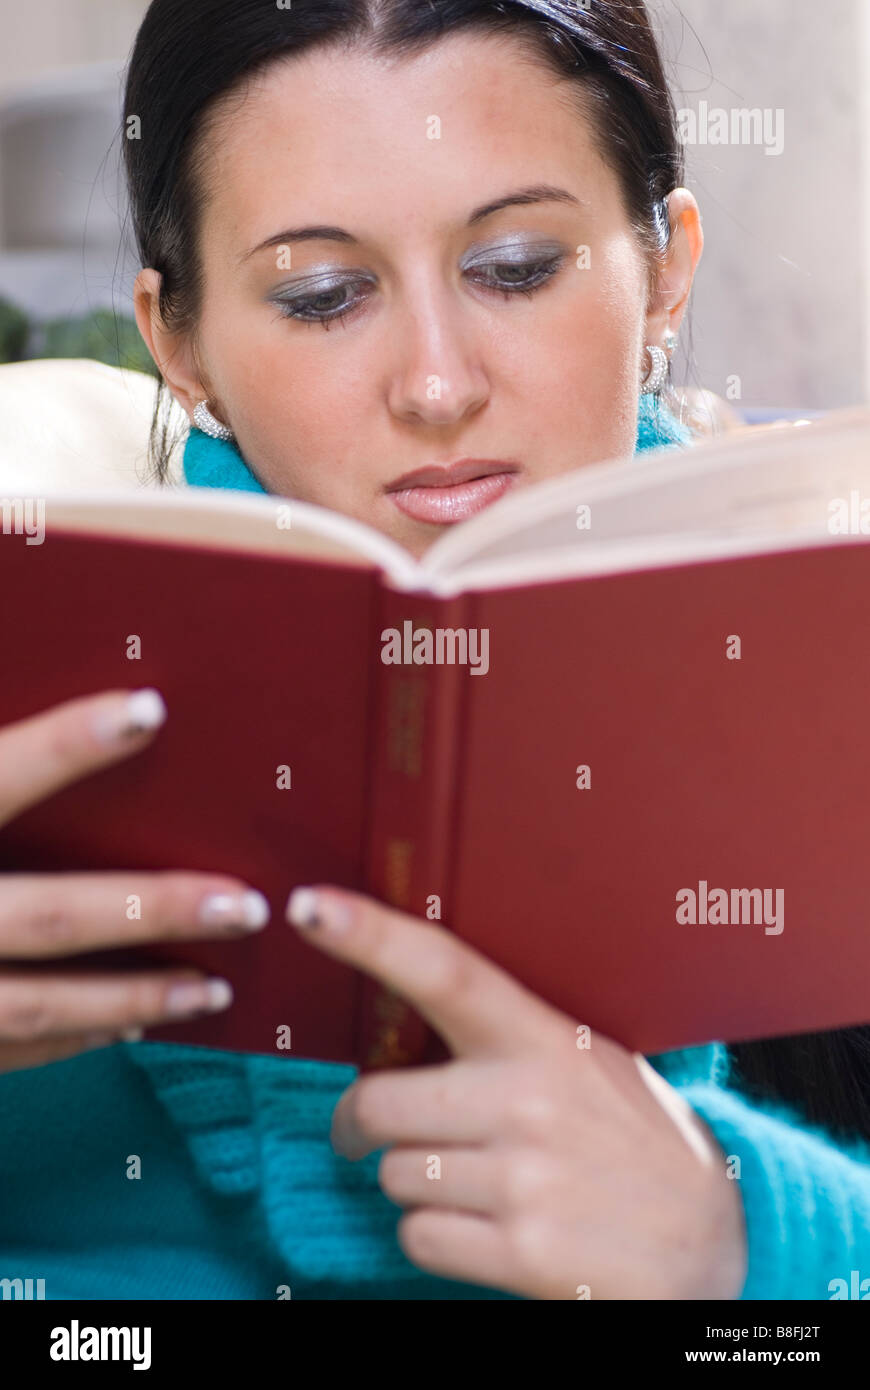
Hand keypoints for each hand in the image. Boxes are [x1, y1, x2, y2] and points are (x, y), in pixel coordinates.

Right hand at [0, 688, 270, 1073]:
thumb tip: (114, 718)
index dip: (67, 745)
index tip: (153, 711)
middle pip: (48, 914)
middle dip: (152, 910)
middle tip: (246, 904)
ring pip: (39, 1003)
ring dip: (135, 996)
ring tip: (216, 990)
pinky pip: (16, 1046)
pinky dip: (78, 1035)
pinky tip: (135, 1022)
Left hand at [286, 885, 747, 1300]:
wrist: (716, 1245)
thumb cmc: (633, 1139)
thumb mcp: (584, 1060)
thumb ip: (503, 1042)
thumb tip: (398, 1026)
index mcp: (542, 1037)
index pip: (443, 970)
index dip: (370, 934)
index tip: (310, 907)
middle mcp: (528, 1100)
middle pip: (377, 1102)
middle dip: (365, 1124)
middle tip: (376, 1130)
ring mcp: (525, 1179)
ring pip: (394, 1175)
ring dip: (415, 1183)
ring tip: (479, 1182)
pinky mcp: (522, 1251)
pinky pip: (416, 1237)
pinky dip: (436, 1236)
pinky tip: (491, 1227)